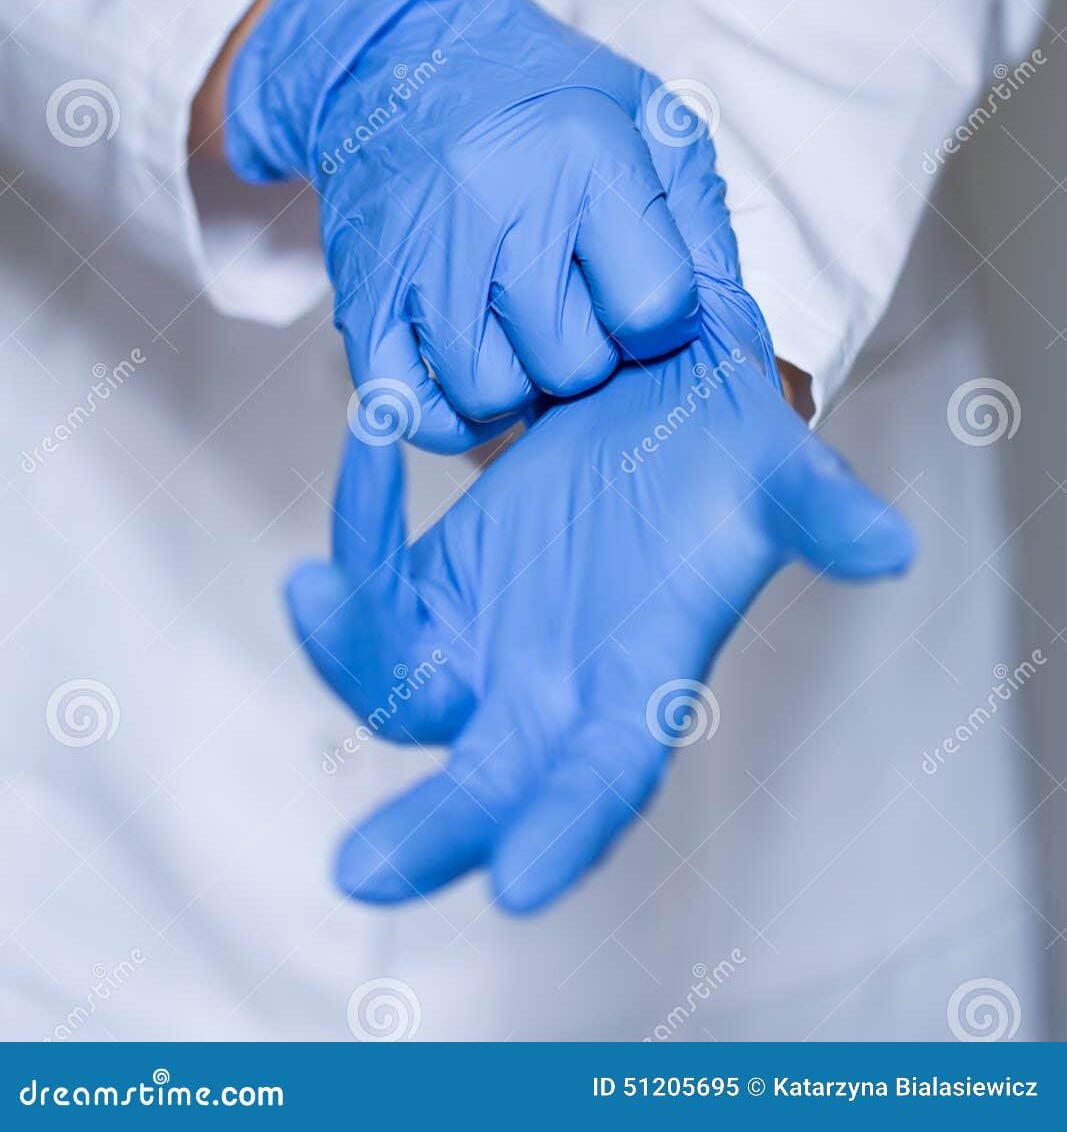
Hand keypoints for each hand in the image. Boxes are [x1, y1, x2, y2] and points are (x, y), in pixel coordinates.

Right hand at [222, 0, 700, 451]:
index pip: (654, 308)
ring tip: (521, 330)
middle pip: (573, 366)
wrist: (398, 51)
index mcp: (583, 155)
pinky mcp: (362, 292)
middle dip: (588, 353)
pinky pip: (412, 410)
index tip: (638, 291)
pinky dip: (450, 410)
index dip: (661, 320)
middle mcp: (496, 205)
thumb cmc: (540, 93)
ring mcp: (419, 254)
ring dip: (519, 384)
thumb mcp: (648, 117)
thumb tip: (724, 326)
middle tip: (574, 306)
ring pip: (492, 396)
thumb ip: (700, 221)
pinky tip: (472, 362)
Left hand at [286, 264, 912, 914]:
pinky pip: (374, 583)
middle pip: (481, 781)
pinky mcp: (433, 578)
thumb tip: (892, 548)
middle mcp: (552, 684)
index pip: (605, 777)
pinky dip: (357, 535)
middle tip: (361, 872)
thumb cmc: (724, 452)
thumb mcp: (771, 473)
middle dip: (430, 831)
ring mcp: (483, 636)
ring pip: (398, 689)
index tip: (516, 884)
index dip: (567, 829)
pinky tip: (369, 438)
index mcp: (641, 679)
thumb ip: (817, 511)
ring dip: (347, 652)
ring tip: (312, 585)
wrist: (652, 390)